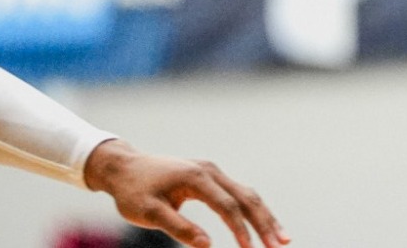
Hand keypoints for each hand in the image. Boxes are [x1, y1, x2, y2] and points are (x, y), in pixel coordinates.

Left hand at [84, 140, 287, 247]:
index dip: (240, 229)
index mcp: (197, 177)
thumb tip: (206, 246)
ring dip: (265, 217)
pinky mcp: (212, 178)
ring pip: (248, 195)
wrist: (124, 167)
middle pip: (247, 197)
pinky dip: (253, 211)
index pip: (227, 206)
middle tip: (282, 244)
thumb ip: (178, 228)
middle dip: (266, 222)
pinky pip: (239, 194)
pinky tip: (262, 225)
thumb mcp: (149, 213)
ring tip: (281, 238)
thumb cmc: (133, 192)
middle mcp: (211, 171)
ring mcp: (214, 172)